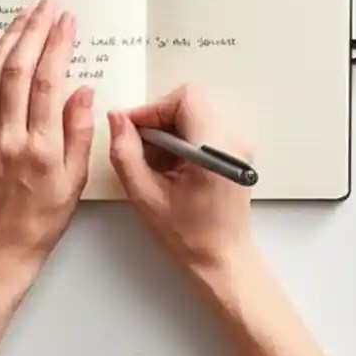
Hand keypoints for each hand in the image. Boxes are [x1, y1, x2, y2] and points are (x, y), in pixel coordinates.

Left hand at [0, 0, 94, 282]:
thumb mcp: (74, 182)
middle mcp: (8, 137)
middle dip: (34, 30)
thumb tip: (82, 91)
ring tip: (23, 16)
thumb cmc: (39, 221)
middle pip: (18, 69)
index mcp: (40, 148)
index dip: (57, 45)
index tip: (66, 22)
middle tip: (46, 6)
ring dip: (8, 40)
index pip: (48, 81)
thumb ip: (79, 133)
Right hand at [107, 85, 254, 275]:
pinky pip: (205, 128)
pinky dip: (183, 140)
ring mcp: (238, 145)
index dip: (153, 108)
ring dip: (170, 131)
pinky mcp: (236, 152)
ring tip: (158, 164)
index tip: (133, 127)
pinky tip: (173, 168)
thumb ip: (126, 153)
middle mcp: (233, 140)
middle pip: (190, 103)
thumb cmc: (190, 236)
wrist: (223, 258)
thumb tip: (117, 119)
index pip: (185, 98)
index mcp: (214, 149)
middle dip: (159, 120)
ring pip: (196, 114)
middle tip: (142, 148)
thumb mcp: (146, 196)